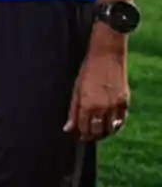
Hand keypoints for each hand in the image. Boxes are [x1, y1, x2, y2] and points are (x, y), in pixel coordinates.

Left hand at [64, 26, 128, 141]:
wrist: (106, 57)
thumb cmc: (87, 71)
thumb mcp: (76, 89)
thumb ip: (73, 110)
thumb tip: (67, 128)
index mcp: (87, 104)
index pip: (83, 128)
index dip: (80, 133)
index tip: (78, 135)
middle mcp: (102, 108)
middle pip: (97, 131)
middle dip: (91, 136)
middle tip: (87, 136)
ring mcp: (115, 106)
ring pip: (110, 129)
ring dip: (103, 133)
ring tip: (97, 132)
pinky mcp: (125, 102)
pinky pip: (121, 121)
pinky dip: (115, 125)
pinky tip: (109, 124)